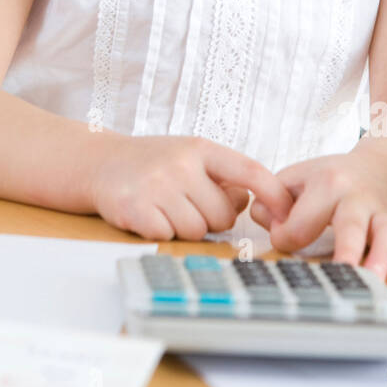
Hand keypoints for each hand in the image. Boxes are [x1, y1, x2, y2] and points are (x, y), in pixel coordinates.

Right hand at [91, 133, 292, 241]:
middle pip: (222, 215)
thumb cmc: (153, 163)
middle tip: (186, 203)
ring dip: (184, 228)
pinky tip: (149, 215)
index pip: (250, 171)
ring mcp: (156, 186)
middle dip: (209, 218)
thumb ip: (223, 177)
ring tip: (165, 207)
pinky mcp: (135, 209)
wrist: (99, 163)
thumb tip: (251, 203)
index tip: (287, 214)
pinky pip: (168, 237)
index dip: (274, 195)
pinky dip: (161, 233)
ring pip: (196, 231)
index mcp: (200, 149)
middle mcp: (180, 164)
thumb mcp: (190, 157)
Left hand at [248, 150, 386, 278]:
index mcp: (326, 184)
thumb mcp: (295, 176)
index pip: (300, 224)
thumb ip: (272, 197)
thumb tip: (266, 219)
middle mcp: (357, 199)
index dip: (285, 236)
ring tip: (376, 279)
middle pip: (349, 225)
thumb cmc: (330, 178)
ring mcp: (382, 213)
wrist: (379, 168)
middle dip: (344, 249)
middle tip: (340, 272)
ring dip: (382, 257)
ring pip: (386, 235)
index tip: (283, 235)